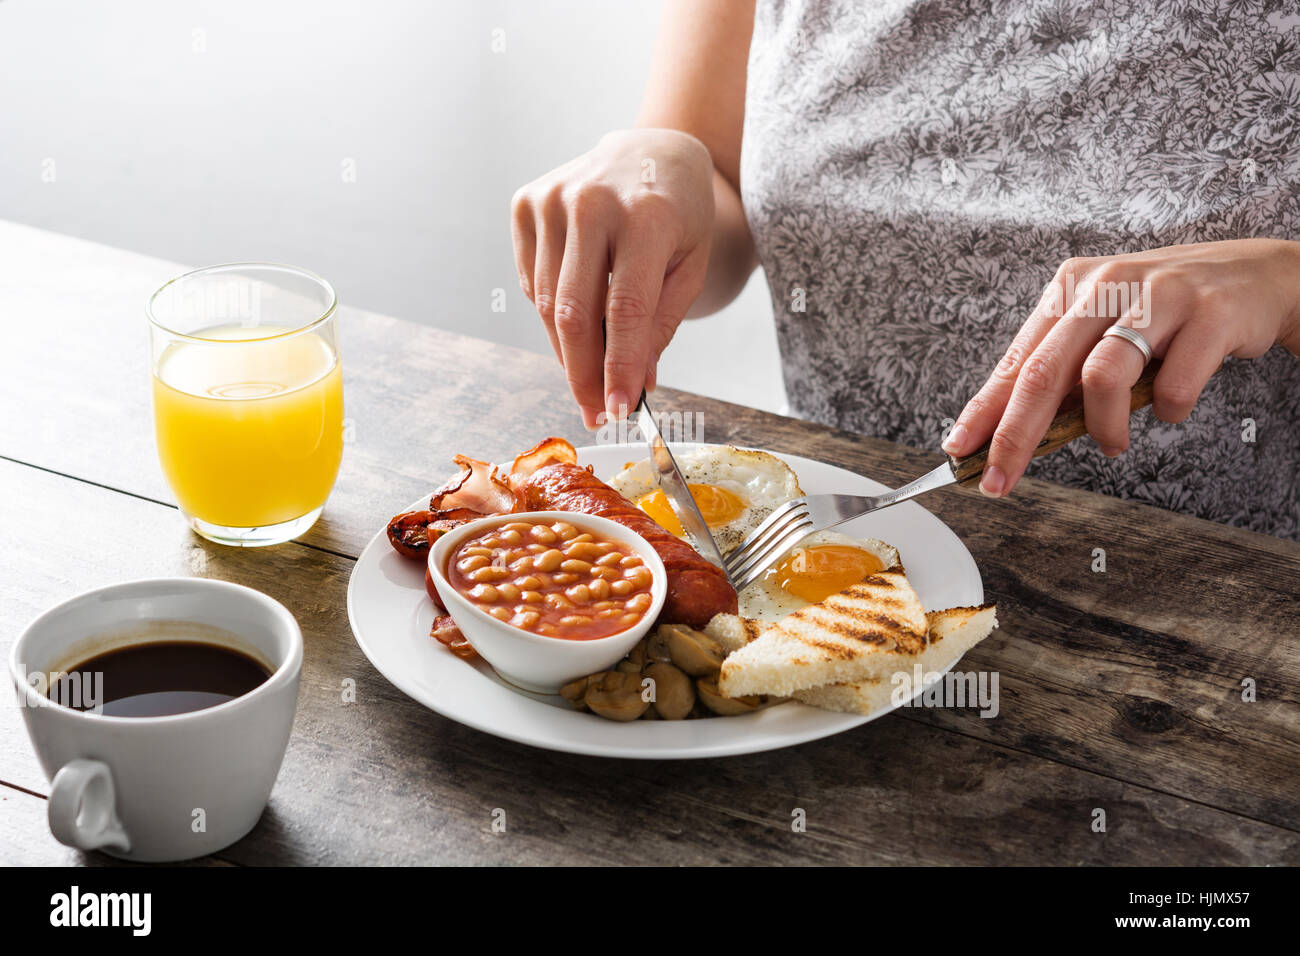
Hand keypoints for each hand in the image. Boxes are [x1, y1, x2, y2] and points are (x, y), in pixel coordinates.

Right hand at [510, 128, 715, 427]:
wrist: (652, 152)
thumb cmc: (679, 214)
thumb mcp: (688, 268)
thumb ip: (659, 326)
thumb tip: (632, 386)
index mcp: (646, 215)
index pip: (625, 309)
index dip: (619, 367)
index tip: (618, 411)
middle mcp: (592, 202)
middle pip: (575, 312)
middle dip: (584, 374)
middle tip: (595, 413)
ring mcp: (551, 199)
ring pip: (547, 304)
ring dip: (567, 353)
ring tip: (590, 378)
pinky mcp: (526, 203)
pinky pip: (532, 282)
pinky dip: (553, 313)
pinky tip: (578, 314)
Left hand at [942, 238, 1299, 496]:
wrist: (1257, 276)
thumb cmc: (1167, 312)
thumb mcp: (1106, 328)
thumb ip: (1065, 370)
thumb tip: (1012, 432)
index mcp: (1070, 287)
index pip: (1015, 361)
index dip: (983, 411)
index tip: (958, 451)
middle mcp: (1106, 284)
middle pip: (1043, 372)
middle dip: (1015, 436)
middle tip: (1000, 478)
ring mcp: (1157, 295)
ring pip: (1101, 376)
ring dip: (1101, 427)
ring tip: (1111, 445)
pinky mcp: (1206, 313)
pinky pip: (1172, 384)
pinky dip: (1167, 411)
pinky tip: (1170, 409)